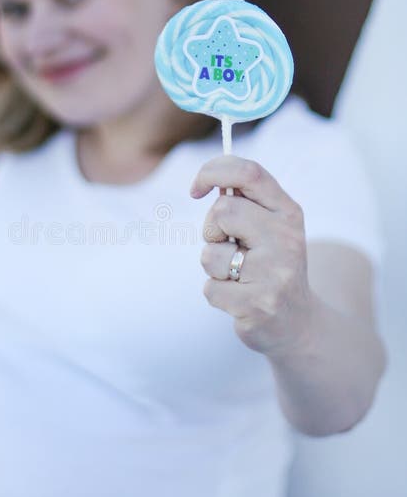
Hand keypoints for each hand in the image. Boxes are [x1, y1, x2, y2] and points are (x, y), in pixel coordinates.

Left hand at [190, 155, 311, 355]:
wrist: (299, 323)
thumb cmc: (271, 266)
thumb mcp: (270, 227)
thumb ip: (245, 202)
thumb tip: (206, 181)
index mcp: (288, 213)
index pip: (249, 173)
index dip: (213, 172)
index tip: (196, 189)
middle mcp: (286, 239)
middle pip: (222, 211)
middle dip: (212, 230)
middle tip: (228, 247)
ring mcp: (274, 273)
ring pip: (210, 254)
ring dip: (213, 266)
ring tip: (238, 276)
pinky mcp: (257, 305)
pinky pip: (210, 289)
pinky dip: (216, 294)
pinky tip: (239, 299)